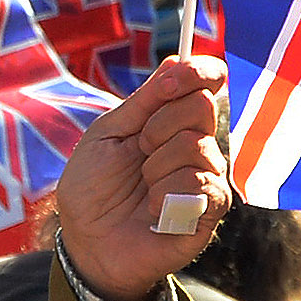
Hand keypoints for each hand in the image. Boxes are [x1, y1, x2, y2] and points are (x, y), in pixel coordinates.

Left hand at [53, 55, 231, 300]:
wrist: (87, 241)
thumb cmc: (92, 189)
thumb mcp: (107, 134)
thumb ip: (144, 101)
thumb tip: (175, 59)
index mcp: (171, 119)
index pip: (206, 82)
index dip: (199, 71)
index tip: (174, 78)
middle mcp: (196, 142)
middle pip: (202, 106)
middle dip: (159, 125)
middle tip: (139, 150)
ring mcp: (207, 174)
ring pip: (196, 146)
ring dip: (156, 167)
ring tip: (142, 189)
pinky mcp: (212, 207)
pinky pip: (200, 184)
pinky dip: (166, 195)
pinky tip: (154, 210)